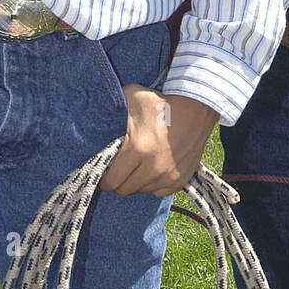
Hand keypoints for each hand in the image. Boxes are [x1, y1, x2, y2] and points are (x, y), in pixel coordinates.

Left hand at [99, 88, 218, 197]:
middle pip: (124, 190)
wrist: (197, 108)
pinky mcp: (180, 180)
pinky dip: (154, 183)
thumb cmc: (161, 103)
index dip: (105, 178)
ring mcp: (168, 176)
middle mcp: (153, 168)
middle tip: (121, 167)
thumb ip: (111, 107)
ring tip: (139, 164)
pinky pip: (158, 192)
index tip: (106, 171)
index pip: (111, 181)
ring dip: (137, 181)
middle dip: (120, 180)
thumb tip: (92, 114)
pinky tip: (154, 168)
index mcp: (137, 149)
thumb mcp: (133, 97)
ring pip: (142, 191)